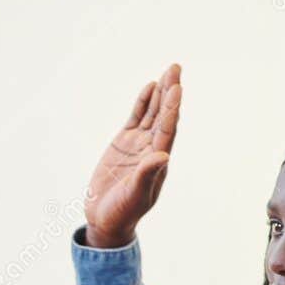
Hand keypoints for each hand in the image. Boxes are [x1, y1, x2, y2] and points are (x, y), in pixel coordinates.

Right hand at [84, 64, 181, 247]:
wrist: (106, 217)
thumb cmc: (123, 211)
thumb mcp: (135, 194)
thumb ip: (147, 175)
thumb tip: (163, 155)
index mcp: (158, 161)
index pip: (168, 129)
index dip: (172, 108)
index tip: (177, 88)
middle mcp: (152, 148)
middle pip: (164, 115)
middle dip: (170, 92)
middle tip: (177, 67)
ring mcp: (139, 144)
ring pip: (152, 113)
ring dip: (160, 93)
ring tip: (168, 72)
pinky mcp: (124, 143)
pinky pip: (136, 118)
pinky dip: (143, 103)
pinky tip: (150, 88)